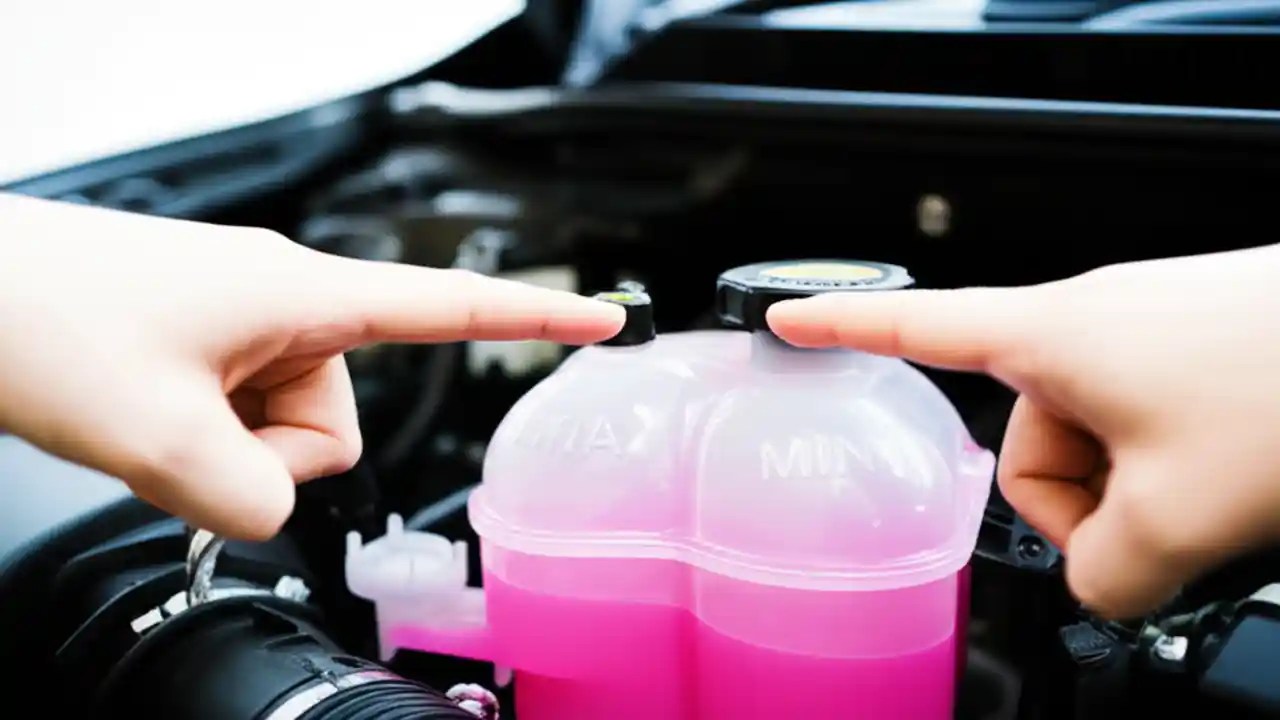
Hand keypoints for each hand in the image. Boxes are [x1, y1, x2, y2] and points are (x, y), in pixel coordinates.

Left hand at [0, 194, 622, 539]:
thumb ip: (254, 498)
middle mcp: (282, 300)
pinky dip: (198, 431)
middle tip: (184, 435)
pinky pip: (240, 411)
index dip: (535, 316)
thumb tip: (275, 504)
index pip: (447, 308)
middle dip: (267, 454)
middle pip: (335, 420)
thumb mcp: (157, 438)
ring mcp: (242, 318)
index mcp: (301, 296)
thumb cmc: (40, 317)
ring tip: (153, 416)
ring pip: (282, 427)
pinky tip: (148, 409)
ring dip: (223, 446)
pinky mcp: (206, 335)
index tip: (604, 318)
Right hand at [767, 247, 1279, 618]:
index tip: (785, 321)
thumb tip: (1105, 589)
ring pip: (1101, 446)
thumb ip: (1108, 577)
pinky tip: (1239, 486)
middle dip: (1089, 509)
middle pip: (1032, 443)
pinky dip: (1183, 473)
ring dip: (1148, 498)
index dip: (842, 329)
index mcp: (1054, 338)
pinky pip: (1154, 425)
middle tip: (1163, 535)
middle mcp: (1093, 325)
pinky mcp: (1202, 350)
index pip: (917, 329)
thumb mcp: (1184, 516)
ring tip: (1219, 506)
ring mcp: (1151, 335)